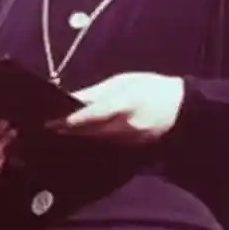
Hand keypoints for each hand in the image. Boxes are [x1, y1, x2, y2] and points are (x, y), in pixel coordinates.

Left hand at [48, 73, 184, 143]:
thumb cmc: (150, 88)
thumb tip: (73, 98)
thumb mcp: (125, 81)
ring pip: (96, 140)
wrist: (180, 109)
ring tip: (56, 131)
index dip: (74, 120)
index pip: (95, 114)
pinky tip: (78, 137)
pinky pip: (105, 144)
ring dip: (77, 136)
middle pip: (91, 131)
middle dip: (69, 130)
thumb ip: (98, 92)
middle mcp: (126, 125)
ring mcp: (129, 140)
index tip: (53, 121)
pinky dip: (91, 140)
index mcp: (126, 103)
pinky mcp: (131, 148)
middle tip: (47, 127)